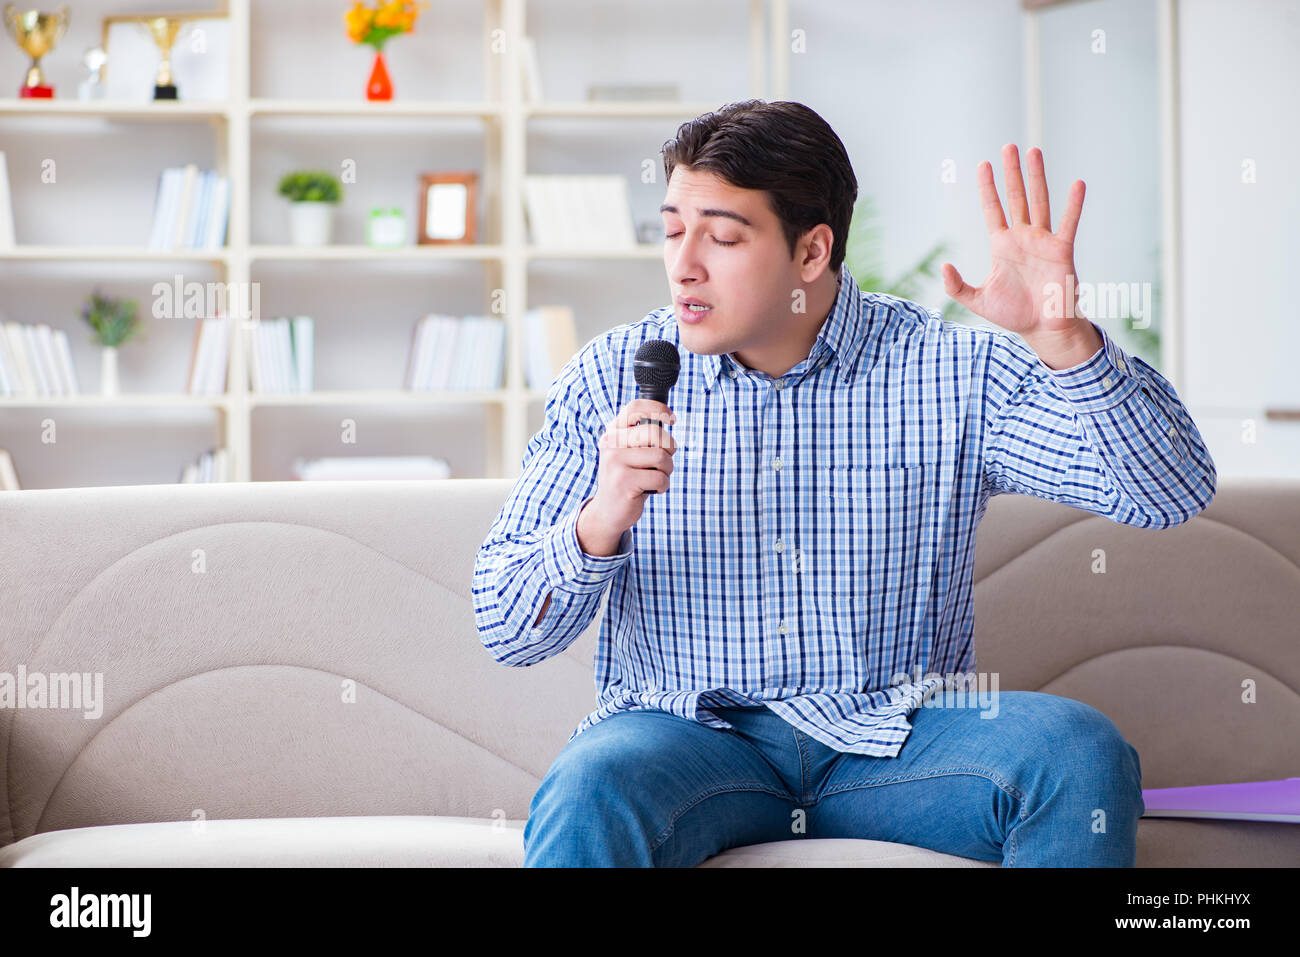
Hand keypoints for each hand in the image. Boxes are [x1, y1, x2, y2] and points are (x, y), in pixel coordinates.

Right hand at [581, 398, 676, 550]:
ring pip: (661, 457)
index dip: (658, 409)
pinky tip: (651, 490)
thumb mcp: (630, 453)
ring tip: (656, 478)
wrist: (608, 511)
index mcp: (613, 432)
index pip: (635, 407)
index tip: (671, 418)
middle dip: (669, 448)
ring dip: (667, 470)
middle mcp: (611, 443)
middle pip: (655, 433)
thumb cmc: (627, 479)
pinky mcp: (624, 481)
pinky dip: (663, 486)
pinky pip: (660, 478)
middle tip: (663, 461)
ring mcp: (615, 462)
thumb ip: (643, 436)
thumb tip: (668, 419)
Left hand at [942, 144, 1101, 365]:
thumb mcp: (977, 300)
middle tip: (1008, 146)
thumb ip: (957, 285)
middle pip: (1016, 197)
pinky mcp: (1062, 250)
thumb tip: (943, 266)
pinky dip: (1074, 204)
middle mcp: (1023, 237)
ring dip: (1037, 177)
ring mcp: (1043, 241)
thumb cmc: (1013, 314)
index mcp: (1002, 245)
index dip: (988, 188)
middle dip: (1012, 172)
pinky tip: (1077, 184)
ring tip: (1034, 152)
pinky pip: (1069, 223)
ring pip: (1040, 202)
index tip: (982, 165)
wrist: (1042, 329)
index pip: (993, 209)